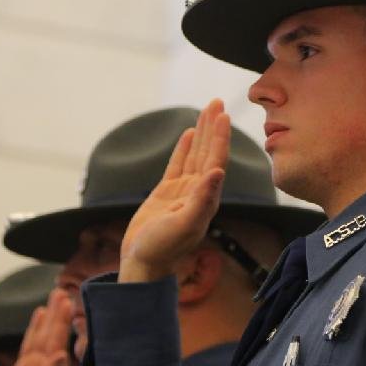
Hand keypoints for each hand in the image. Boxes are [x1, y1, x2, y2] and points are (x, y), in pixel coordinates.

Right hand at [0, 289, 75, 365]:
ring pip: (43, 334)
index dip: (63, 320)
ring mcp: (38, 365)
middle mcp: (51, 364)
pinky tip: (38, 314)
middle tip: (62, 290)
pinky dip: (35, 327)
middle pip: (54, 332)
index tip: (68, 301)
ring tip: (55, 295)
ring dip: (49, 316)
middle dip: (59, 312)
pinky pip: (30, 342)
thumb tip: (60, 355)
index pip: (61, 339)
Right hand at [119, 99, 230, 282]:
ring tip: (207, 109)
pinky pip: (178, 164)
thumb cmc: (162, 249)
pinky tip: (188, 133)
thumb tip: (218, 172)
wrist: (143, 265)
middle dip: (213, 127)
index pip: (216, 160)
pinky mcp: (167, 194)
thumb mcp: (184, 225)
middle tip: (217, 101)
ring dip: (202, 132)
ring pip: (194, 155)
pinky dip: (183, 148)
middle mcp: (199, 192)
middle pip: (208, 152)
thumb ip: (202, 199)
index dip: (220, 137)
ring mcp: (183, 192)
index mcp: (207, 198)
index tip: (223, 115)